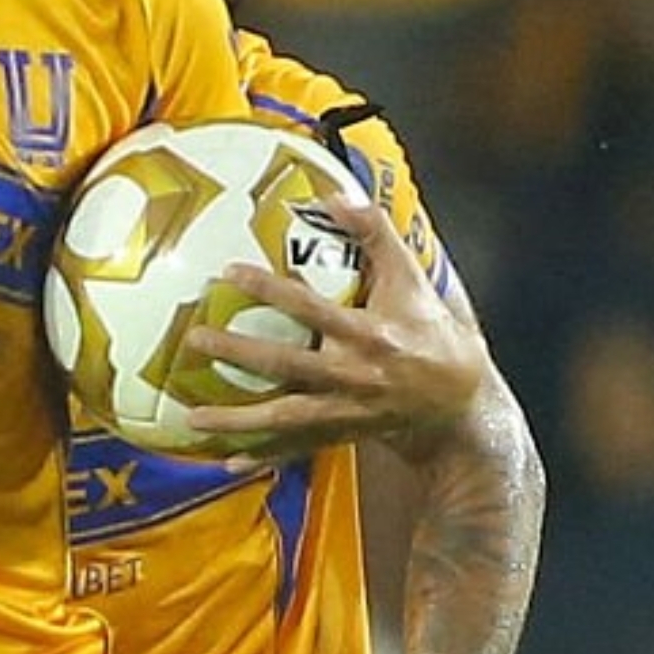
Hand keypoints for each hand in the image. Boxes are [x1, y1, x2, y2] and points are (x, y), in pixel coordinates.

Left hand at [180, 193, 483, 462]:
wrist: (461, 407)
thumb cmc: (432, 335)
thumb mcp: (414, 281)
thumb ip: (379, 235)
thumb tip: (339, 192)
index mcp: (369, 335)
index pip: (312, 308)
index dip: (272, 290)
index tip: (229, 272)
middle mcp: (353, 376)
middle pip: (287, 365)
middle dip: (240, 353)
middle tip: (195, 339)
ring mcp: (344, 412)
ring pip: (284, 417)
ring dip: (238, 420)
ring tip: (192, 418)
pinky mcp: (340, 435)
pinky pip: (297, 449)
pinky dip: (265, 456)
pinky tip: (229, 460)